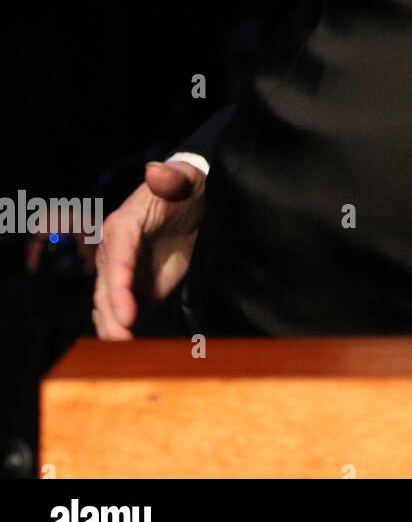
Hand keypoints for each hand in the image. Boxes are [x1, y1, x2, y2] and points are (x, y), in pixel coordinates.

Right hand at [92, 161, 205, 340]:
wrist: (195, 199)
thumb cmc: (185, 187)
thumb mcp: (180, 178)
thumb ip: (168, 178)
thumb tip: (156, 172)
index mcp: (122, 227)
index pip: (117, 259)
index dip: (120, 287)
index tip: (128, 314)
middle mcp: (115, 251)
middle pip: (107, 287)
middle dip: (113, 316)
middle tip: (123, 341)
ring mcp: (125, 271)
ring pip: (109, 303)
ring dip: (112, 327)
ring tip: (122, 349)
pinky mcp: (139, 284)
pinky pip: (125, 309)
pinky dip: (123, 327)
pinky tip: (128, 347)